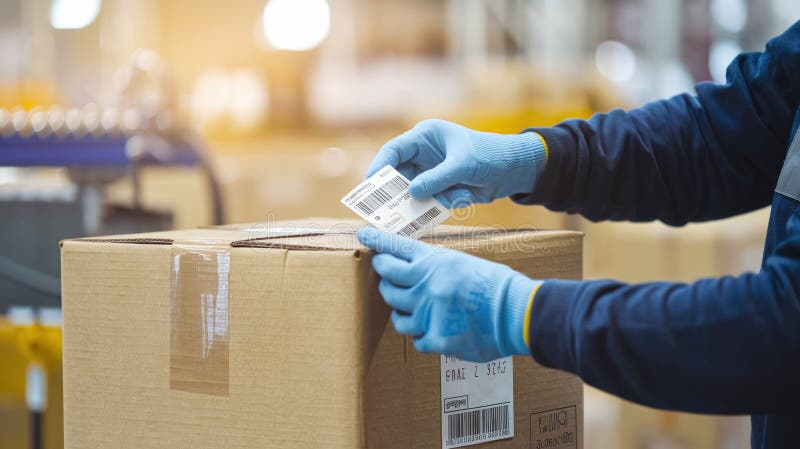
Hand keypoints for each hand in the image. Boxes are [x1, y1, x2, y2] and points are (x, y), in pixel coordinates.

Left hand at [357, 226, 539, 361]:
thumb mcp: (464, 263)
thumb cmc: (495, 286)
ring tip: (410, 306)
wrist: (516, 313)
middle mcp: (426, 286)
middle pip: (388, 280)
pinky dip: (422, 333)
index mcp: (435, 262)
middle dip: (384, 276)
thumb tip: (414, 269)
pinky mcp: (436, 338)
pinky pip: (415, 337)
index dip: (377, 242)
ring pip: (396, 312)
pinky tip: (432, 328)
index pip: (396, 248)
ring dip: (400, 308)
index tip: (364, 236)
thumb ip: (436, 266)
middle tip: (386, 276)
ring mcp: (428, 314)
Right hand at [366, 119, 547, 207]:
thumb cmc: (490, 155)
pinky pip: (430, 203)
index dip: (379, 167)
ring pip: (414, 193)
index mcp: (425, 137)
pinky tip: (467, 195)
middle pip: (398, 175)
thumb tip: (411, 193)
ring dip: (429, 200)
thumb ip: (437, 179)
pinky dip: (446, 203)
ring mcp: (430, 173)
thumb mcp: (463, 165)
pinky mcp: (440, 189)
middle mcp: (423, 155)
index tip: (371, 185)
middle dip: (399, 192)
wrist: (515, 170)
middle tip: (390, 209)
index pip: (393, 150)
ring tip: (450, 198)